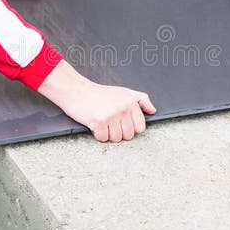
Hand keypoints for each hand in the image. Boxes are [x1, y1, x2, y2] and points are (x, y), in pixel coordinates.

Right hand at [38, 60, 155, 142]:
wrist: (76, 90)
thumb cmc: (99, 93)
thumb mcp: (123, 91)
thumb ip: (140, 100)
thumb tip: (153, 110)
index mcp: (131, 102)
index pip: (140, 127)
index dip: (130, 128)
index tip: (122, 122)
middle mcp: (123, 109)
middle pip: (129, 135)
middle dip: (119, 132)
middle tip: (110, 122)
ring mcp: (111, 115)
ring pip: (116, 139)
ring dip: (108, 134)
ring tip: (102, 122)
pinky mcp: (99, 122)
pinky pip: (103, 138)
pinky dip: (98, 135)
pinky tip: (95, 124)